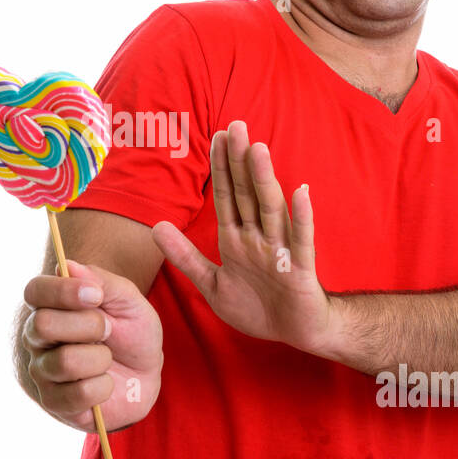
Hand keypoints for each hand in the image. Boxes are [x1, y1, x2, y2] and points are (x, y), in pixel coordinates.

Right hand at [21, 259, 162, 431]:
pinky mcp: (55, 403)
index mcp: (49, 306)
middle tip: (108, 328)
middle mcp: (37, 339)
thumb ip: (102, 282)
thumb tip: (67, 265)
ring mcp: (43, 372)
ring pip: (64, 361)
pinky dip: (103, 386)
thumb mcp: (129, 301)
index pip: (34, 291)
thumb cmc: (131, 333)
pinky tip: (105, 383)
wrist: (145, 377)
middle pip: (42, 324)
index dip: (63, 291)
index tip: (96, 295)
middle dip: (88, 325)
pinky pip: (78, 394)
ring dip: (100, 358)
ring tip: (107, 358)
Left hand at [151, 120, 332, 353]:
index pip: (227, 197)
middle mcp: (258, 237)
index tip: (216, 137)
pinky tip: (301, 192)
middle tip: (235, 125)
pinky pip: (301, 239)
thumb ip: (186, 257)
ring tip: (258, 149)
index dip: (221, 168)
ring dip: (265, 179)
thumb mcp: (212, 284)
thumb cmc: (257, 307)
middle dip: (240, 161)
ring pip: (271, 208)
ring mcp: (280, 249)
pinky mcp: (300, 267)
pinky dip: (301, 217)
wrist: (295, 333)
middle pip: (247, 193)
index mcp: (237, 239)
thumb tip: (156, 228)